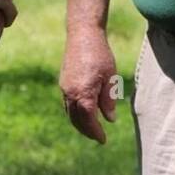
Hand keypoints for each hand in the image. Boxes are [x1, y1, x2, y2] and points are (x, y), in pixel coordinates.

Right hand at [58, 29, 118, 143]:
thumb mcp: (110, 78)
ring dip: (80, 124)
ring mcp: (65, 88)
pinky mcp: (63, 82)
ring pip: (70, 113)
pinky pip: (67, 104)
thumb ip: (108, 100)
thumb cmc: (100, 55)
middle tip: (98, 138)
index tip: (103, 140)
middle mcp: (71, 93)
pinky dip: (75, 113)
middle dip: (87, 131)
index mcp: (83, 94)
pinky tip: (83, 113)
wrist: (82, 35)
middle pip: (77, 120)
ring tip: (91, 129)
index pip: (88, 120)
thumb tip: (110, 119)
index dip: (95, 132)